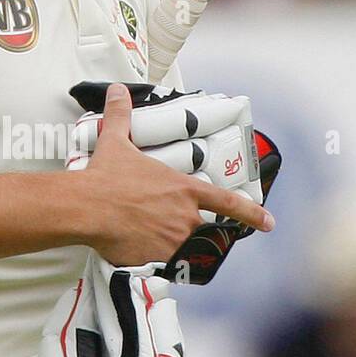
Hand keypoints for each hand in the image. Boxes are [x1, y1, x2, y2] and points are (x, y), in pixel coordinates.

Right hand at [79, 85, 273, 267]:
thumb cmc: (105, 177)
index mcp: (184, 189)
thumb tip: (117, 91)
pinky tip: (137, 254)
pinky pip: (164, 265)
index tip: (267, 223)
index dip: (252, 214)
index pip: (229, 202)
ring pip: (184, 248)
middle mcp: (186, 216)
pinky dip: (155, 261)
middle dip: (192, 231)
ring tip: (147, 239)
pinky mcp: (158, 259)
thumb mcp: (117, 141)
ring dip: (171, 246)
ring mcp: (174, 239)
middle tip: (169, 228)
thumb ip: (122, 116)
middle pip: (204, 230)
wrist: (88, 208)